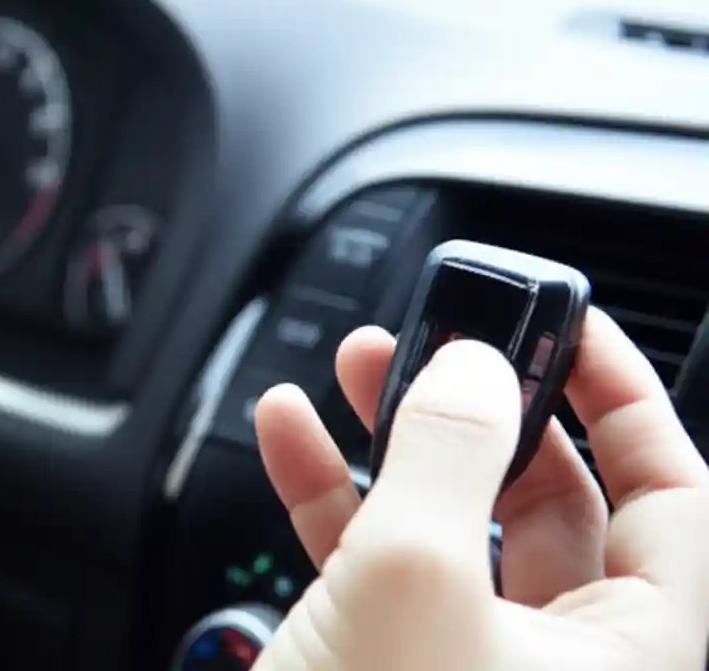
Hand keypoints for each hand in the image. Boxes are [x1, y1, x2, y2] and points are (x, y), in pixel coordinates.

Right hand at [252, 309, 708, 670]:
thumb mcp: (415, 578)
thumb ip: (451, 454)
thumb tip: (472, 370)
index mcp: (636, 657)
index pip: (678, 498)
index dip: (628, 399)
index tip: (572, 326)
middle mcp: (566, 666)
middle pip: (556, 500)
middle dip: (483, 407)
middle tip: (439, 343)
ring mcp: (475, 670)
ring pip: (458, 527)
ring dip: (397, 441)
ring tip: (350, 370)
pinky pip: (382, 565)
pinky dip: (335, 498)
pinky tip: (292, 438)